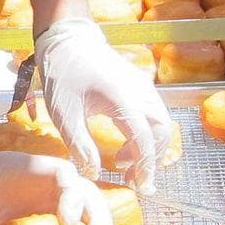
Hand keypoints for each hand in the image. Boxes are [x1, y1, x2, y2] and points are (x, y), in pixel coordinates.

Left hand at [35, 17, 178, 189]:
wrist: (68, 39)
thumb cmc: (63, 74)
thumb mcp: (64, 114)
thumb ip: (80, 146)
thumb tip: (94, 174)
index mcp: (122, 99)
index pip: (144, 138)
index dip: (144, 165)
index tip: (139, 186)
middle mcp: (140, 92)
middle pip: (162, 131)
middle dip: (152, 159)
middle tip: (132, 180)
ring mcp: (143, 87)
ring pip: (162, 123)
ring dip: (150, 147)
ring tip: (124, 165)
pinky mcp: (140, 86)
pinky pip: (154, 115)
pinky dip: (148, 134)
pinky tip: (125, 146)